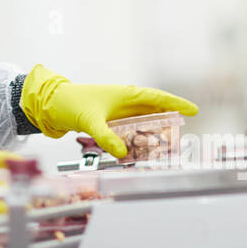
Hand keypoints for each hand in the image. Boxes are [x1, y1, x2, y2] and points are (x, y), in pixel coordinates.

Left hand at [20, 64, 197, 160]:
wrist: (53, 104)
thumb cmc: (71, 104)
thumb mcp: (90, 121)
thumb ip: (106, 137)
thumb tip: (122, 153)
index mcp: (125, 94)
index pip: (157, 98)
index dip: (176, 104)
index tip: (193, 110)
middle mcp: (125, 102)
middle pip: (154, 113)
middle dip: (168, 124)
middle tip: (179, 139)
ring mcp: (119, 112)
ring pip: (144, 123)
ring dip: (153, 134)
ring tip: (165, 147)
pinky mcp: (111, 122)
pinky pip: (131, 131)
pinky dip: (138, 140)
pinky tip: (142, 151)